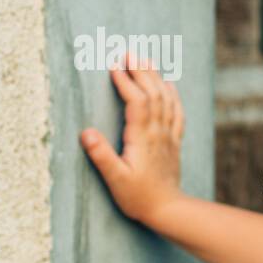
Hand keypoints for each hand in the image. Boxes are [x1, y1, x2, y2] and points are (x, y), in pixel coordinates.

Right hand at [80, 53, 185, 224]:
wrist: (168, 209)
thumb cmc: (139, 197)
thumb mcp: (115, 179)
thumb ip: (101, 156)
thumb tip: (86, 133)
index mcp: (142, 139)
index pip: (136, 103)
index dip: (126, 83)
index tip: (115, 66)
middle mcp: (158, 133)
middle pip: (153, 95)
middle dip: (141, 72)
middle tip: (129, 53)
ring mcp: (168, 136)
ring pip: (166, 100)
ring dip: (156, 78)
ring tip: (145, 60)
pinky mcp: (173, 142)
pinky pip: (176, 113)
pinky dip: (173, 96)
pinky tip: (169, 85)